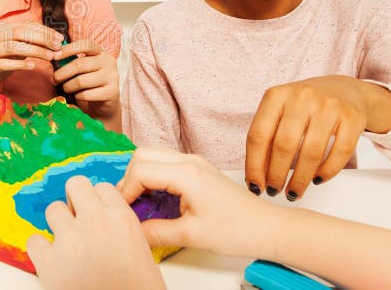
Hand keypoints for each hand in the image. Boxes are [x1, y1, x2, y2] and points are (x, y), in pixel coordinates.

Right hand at [0, 21, 62, 94]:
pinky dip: (19, 64)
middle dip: (41, 39)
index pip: (25, 25)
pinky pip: (4, 64)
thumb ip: (31, 43)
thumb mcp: (16, 50)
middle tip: (57, 46)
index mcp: (1, 30)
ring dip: (34, 50)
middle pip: (19, 33)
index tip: (59, 38)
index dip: (44, 30)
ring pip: (12, 47)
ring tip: (50, 56)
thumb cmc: (2, 62)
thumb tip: (55, 41)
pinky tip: (33, 66)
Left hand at [27, 176, 164, 289]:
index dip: (98, 200)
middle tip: (77, 218)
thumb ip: (122, 227)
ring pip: (52, 208)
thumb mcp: (142, 251)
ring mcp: (69, 240)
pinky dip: (40, 250)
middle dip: (75, 200)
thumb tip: (105, 219)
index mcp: (121, 219)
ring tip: (66, 242)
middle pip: (75, 184)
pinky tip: (51, 259)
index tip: (96, 211)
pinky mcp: (48, 262)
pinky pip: (33, 240)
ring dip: (57, 223)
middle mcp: (95, 222)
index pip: (102, 187)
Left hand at [53, 39, 119, 118]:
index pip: (86, 44)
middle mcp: (109, 62)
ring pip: (81, 81)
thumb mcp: (83, 69)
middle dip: (62, 73)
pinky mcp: (112, 92)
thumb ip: (72, 61)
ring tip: (66, 88)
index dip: (68, 49)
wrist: (106, 102)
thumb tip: (53, 56)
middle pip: (79, 64)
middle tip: (55, 79)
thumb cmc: (90, 83)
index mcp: (101, 52)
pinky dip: (77, 96)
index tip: (54, 56)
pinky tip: (78, 96)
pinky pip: (86, 94)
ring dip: (68, 86)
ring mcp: (112, 77)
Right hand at [118, 147, 276, 258]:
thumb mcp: (191, 236)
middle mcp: (189, 160)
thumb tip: (133, 231)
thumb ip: (156, 232)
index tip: (124, 210)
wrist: (266, 227)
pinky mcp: (197, 167)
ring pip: (153, 154)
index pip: (140, 170)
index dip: (126, 190)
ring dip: (140, 174)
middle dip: (129, 178)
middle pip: (142, 154)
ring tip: (141, 201)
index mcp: (186, 174)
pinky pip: (165, 161)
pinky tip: (157, 197)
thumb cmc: (236, 230)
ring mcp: (194, 161)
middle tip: (130, 204)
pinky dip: (153, 175)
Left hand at [245, 75, 390, 200]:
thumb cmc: (304, 106)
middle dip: (276, 175)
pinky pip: (339, 152)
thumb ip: (267, 137)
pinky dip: (327, 171)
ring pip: (311, 152)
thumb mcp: (280, 112)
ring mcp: (328, 105)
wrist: (344, 89)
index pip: (258, 135)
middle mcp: (301, 97)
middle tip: (274, 191)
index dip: (254, 165)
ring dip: (300, 179)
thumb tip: (256, 176)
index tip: (255, 185)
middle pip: (283, 145)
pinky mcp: (352, 117)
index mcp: (276, 95)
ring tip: (293, 192)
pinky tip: (316, 180)